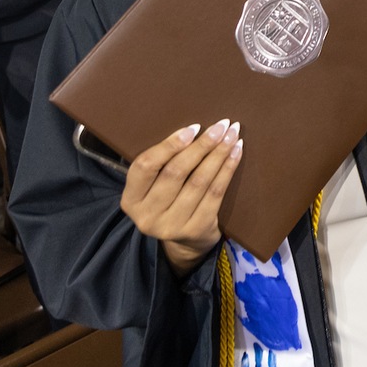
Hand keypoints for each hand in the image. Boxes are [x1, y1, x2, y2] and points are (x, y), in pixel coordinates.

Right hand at [119, 120, 242, 275]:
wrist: (185, 241)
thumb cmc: (169, 200)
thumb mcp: (153, 186)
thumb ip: (162, 163)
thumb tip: (193, 129)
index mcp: (131, 200)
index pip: (145, 166)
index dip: (169, 144)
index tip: (194, 127)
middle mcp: (147, 216)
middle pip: (176, 172)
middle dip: (202, 145)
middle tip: (221, 125)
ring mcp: (171, 226)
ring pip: (199, 181)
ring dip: (219, 153)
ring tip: (232, 135)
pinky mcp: (196, 229)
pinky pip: (215, 192)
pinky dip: (228, 169)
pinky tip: (236, 152)